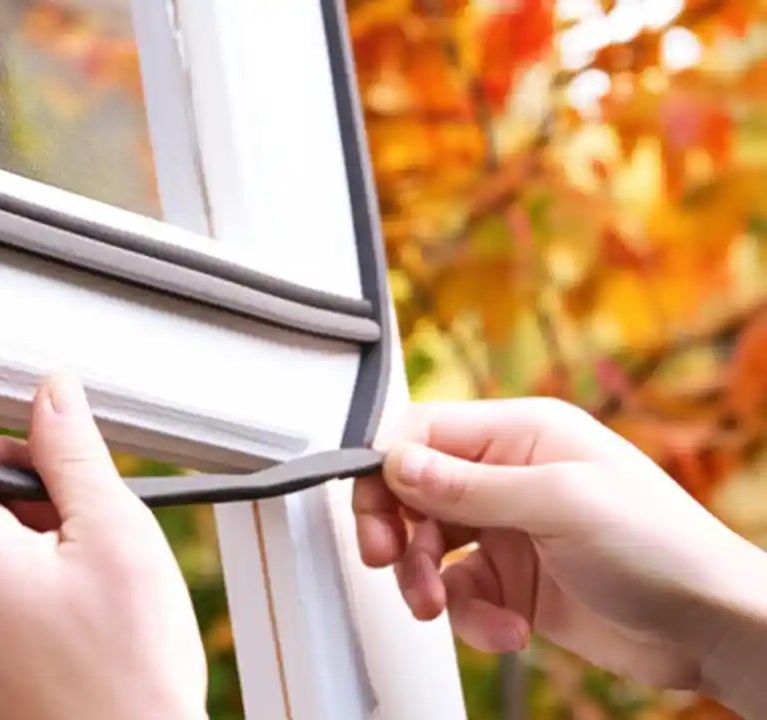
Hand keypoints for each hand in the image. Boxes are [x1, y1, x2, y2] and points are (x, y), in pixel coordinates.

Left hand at [0, 375, 207, 719]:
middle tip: (83, 543)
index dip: (13, 455)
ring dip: (13, 573)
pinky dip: (4, 626)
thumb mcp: (118, 538)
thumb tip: (50, 392)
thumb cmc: (131, 675)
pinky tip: (61, 646)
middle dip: (17, 516)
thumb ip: (73, 454)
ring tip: (82, 607)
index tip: (54, 471)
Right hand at [353, 398, 766, 715]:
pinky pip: (460, 595)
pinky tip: (506, 630)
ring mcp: (509, 531)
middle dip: (397, 533)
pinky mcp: (514, 582)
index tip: (374, 514)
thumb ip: (468, 485)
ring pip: (429, 549)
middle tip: (387, 562)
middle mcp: (508, 477)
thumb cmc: (664, 549)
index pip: (423, 434)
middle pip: (414, 493)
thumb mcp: (559, 504)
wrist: (713, 628)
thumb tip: (395, 463)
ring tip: (442, 608)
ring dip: (427, 583)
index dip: (386, 470)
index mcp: (521, 434)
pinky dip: (470, 618)